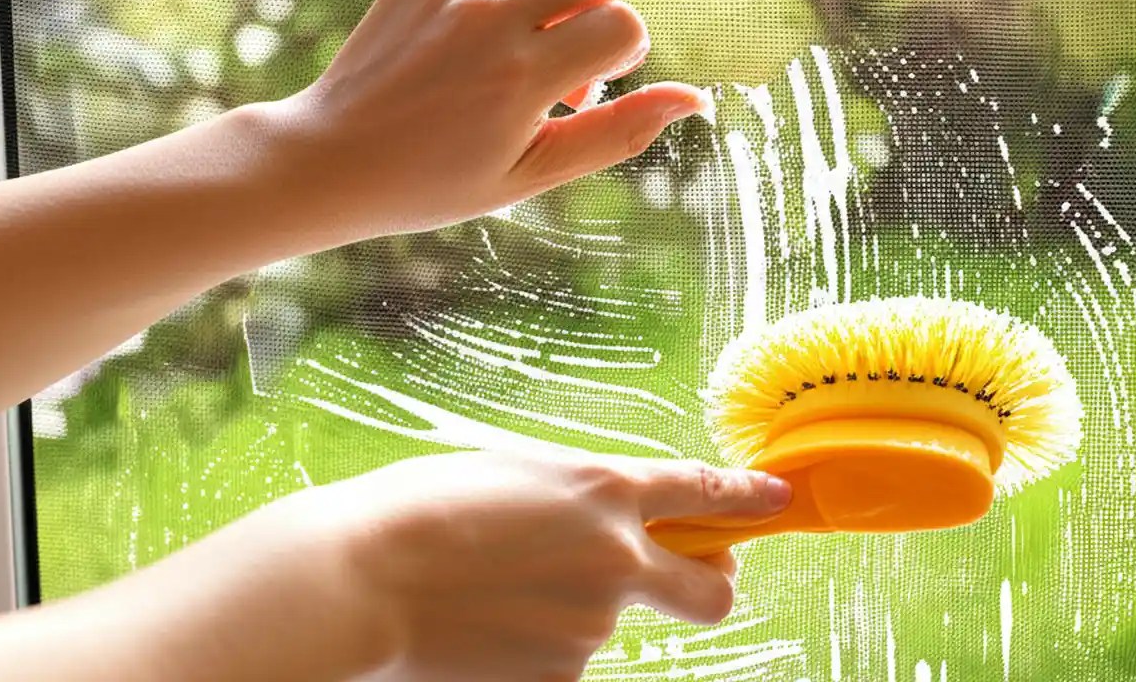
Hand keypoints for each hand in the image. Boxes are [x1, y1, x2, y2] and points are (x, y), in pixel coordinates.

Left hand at [265, 0, 707, 242]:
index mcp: (521, 78)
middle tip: (558, 61)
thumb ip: (614, 133)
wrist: (331, 158)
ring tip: (520, 44)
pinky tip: (475, 36)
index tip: (587, 89)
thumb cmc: (434, 181)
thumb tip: (693, 99)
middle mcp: (490, 19)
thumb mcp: (531, 176)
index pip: (624, 25)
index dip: (623, 56)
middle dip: (597, 11)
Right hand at [290, 450, 791, 680]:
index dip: (748, 494)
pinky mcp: (560, 679)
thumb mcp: (511, 475)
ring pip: (610, 622)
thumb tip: (606, 520)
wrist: (358, 583)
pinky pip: (563, 662)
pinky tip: (483, 629)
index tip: (777, 497)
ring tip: (493, 590)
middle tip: (678, 572)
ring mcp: (592, 626)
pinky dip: (535, 647)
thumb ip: (575, 498)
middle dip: (711, 579)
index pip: (702, 489)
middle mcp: (617, 559)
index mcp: (604, 489)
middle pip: (711, 588)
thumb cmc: (417, 510)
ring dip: (572, 607)